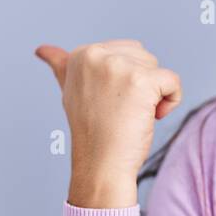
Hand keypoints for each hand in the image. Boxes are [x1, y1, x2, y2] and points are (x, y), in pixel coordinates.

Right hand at [35, 39, 182, 206]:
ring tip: (132, 115)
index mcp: (81, 54)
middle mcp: (96, 55)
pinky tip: (152, 117)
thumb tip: (42, 49)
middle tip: (120, 112)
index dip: (126, 82)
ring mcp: (118, 67)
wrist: (101, 166)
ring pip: (158, 69)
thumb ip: (62, 66)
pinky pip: (173, 81)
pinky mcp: (141, 81)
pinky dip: (171, 101)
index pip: (126, 52)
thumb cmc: (92, 133)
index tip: (108, 104)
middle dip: (141, 86)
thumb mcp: (71, 92)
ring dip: (155, 95)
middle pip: (144, 57)